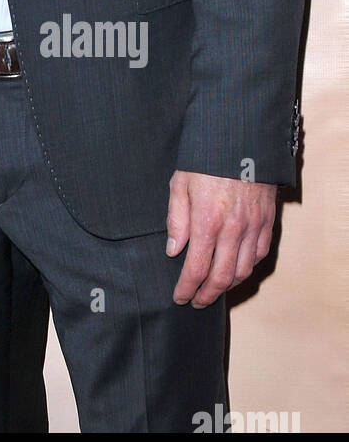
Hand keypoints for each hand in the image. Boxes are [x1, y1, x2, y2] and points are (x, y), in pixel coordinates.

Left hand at [166, 170, 276, 307]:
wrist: (240, 140)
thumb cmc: (204, 160)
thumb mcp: (180, 184)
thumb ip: (176, 220)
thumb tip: (173, 251)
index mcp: (207, 221)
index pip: (196, 268)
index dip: (187, 288)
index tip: (179, 297)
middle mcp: (233, 229)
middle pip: (222, 277)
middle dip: (206, 295)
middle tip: (195, 301)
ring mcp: (254, 227)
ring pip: (243, 271)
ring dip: (227, 286)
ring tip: (213, 289)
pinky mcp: (267, 222)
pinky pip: (260, 255)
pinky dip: (247, 268)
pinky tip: (236, 269)